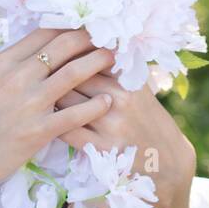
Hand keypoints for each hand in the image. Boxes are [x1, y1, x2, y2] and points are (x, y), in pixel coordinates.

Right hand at [0, 28, 115, 207]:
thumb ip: (12, 68)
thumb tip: (38, 55)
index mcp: (3, 62)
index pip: (44, 33)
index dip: (70, 26)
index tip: (88, 25)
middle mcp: (17, 76)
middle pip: (63, 46)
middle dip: (90, 38)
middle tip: (110, 35)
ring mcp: (28, 103)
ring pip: (74, 73)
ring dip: (99, 62)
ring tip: (115, 58)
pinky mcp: (37, 130)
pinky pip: (75, 113)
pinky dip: (96, 105)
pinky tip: (108, 101)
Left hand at [52, 63, 196, 205]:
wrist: (167, 160)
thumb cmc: (149, 120)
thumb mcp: (140, 90)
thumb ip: (116, 71)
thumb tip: (84, 46)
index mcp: (129, 81)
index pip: (89, 58)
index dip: (70, 55)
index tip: (57, 54)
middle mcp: (121, 99)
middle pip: (74, 76)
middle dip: (56, 74)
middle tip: (42, 73)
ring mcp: (111, 125)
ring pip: (66, 101)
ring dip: (51, 97)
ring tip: (42, 94)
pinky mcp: (102, 149)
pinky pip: (66, 130)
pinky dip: (54, 122)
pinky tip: (48, 119)